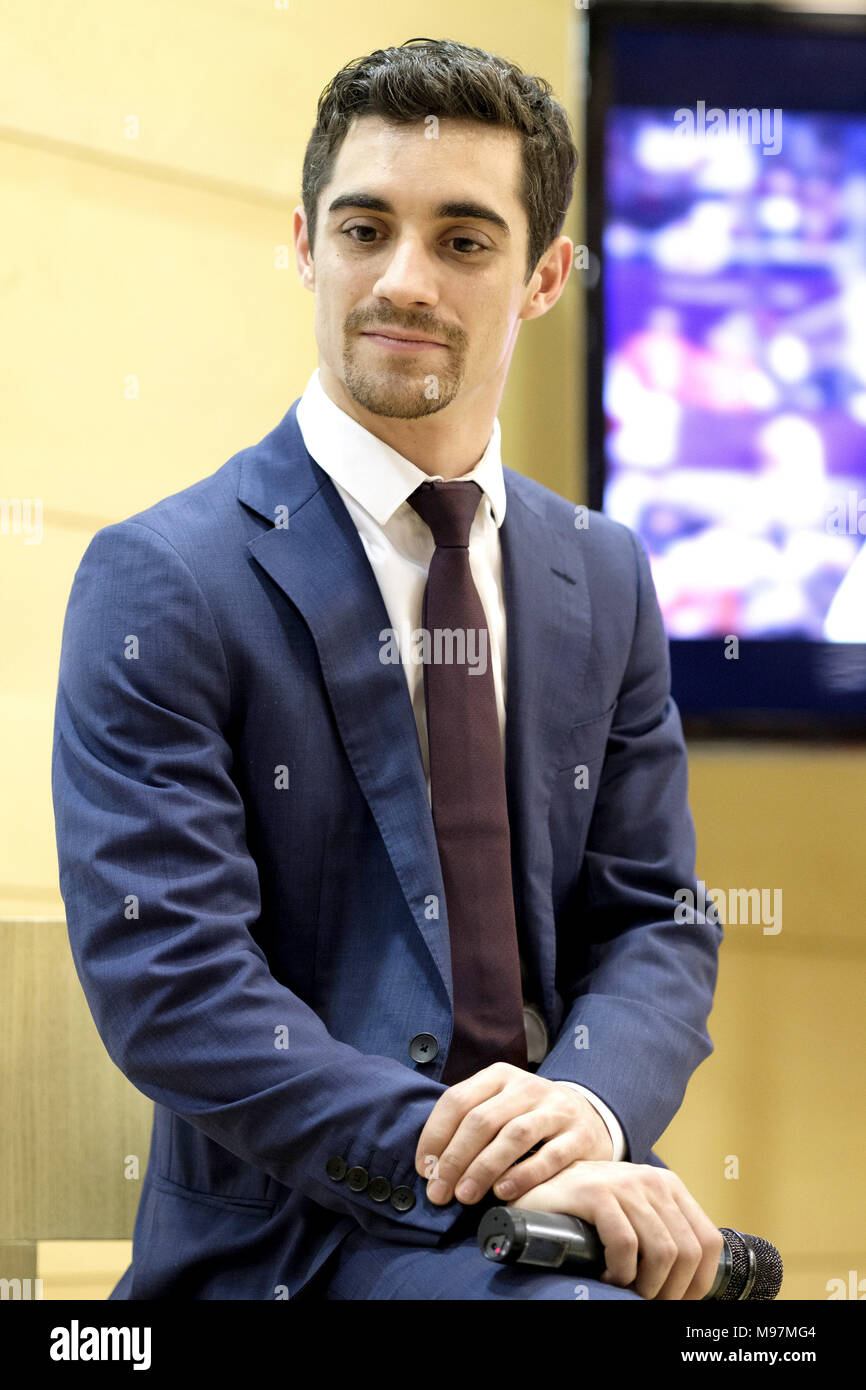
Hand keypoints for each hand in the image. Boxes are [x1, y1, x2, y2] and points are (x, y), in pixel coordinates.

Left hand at [414, 1062, 613, 1206]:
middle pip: (482, 1120)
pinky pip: (550, 1156)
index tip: (424, 1169)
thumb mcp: (499, 1107)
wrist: (588, 1117)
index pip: (457, 1100)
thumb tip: (430, 1168)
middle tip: (439, 1192)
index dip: (435, 1135)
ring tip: (466, 1195)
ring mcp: (555, 1109)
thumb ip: (467, 1127)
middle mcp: (526, 1087)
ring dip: (484, 1168)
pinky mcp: (579, 1135)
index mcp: (498, 1076)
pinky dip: (523, 1175)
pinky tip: (504, 1193)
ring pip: (514, 1135)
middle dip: (455, 1158)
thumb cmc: (529, 1117)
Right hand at [507, 1159, 723, 1299]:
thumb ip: (662, 1233)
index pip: (708, 1240)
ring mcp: (624, 1184)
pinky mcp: (596, 1193)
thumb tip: (689, 1284)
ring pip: (661, 1252)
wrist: (536, 1186)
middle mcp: (652, 1181)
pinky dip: (620, 1273)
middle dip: (672, 1290)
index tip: (680, 1301)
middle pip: (688, 1252)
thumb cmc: (587, 1211)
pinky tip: (607, 1277)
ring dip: (646, 1286)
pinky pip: (625, 1245)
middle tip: (648, 1301)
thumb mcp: (634, 1215)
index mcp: (669, 1186)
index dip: (700, 1281)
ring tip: (626, 1291)